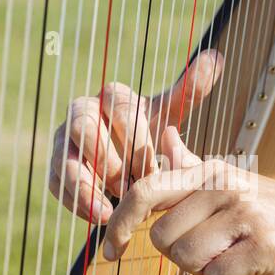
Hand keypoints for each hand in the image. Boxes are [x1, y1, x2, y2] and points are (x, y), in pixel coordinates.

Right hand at [47, 49, 224, 223]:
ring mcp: (64, 140)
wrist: (133, 160)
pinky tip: (98, 218)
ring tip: (107, 214)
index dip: (135, 138)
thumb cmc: (152, 134)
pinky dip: (76, 201)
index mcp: (112, 95)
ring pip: (64, 158)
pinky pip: (57, 183)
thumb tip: (217, 55)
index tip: (153, 167)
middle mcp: (82, 112)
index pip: (118, 107)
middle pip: (83, 127)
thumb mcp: (171, 114)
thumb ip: (190, 90)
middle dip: (107, 160)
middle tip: (130, 187)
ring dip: (85, 186)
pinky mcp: (57, 167)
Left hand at [101, 126, 274, 274]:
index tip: (110, 252)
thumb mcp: (238, 183)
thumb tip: (164, 133)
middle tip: (214, 253)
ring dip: (208, 271)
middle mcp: (226, 186)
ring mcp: (246, 214)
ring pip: (187, 261)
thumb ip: (194, 165)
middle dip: (180, 257)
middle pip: (162, 238)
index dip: (119, 224)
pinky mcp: (263, 246)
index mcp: (213, 171)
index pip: (146, 190)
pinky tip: (254, 272)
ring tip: (239, 258)